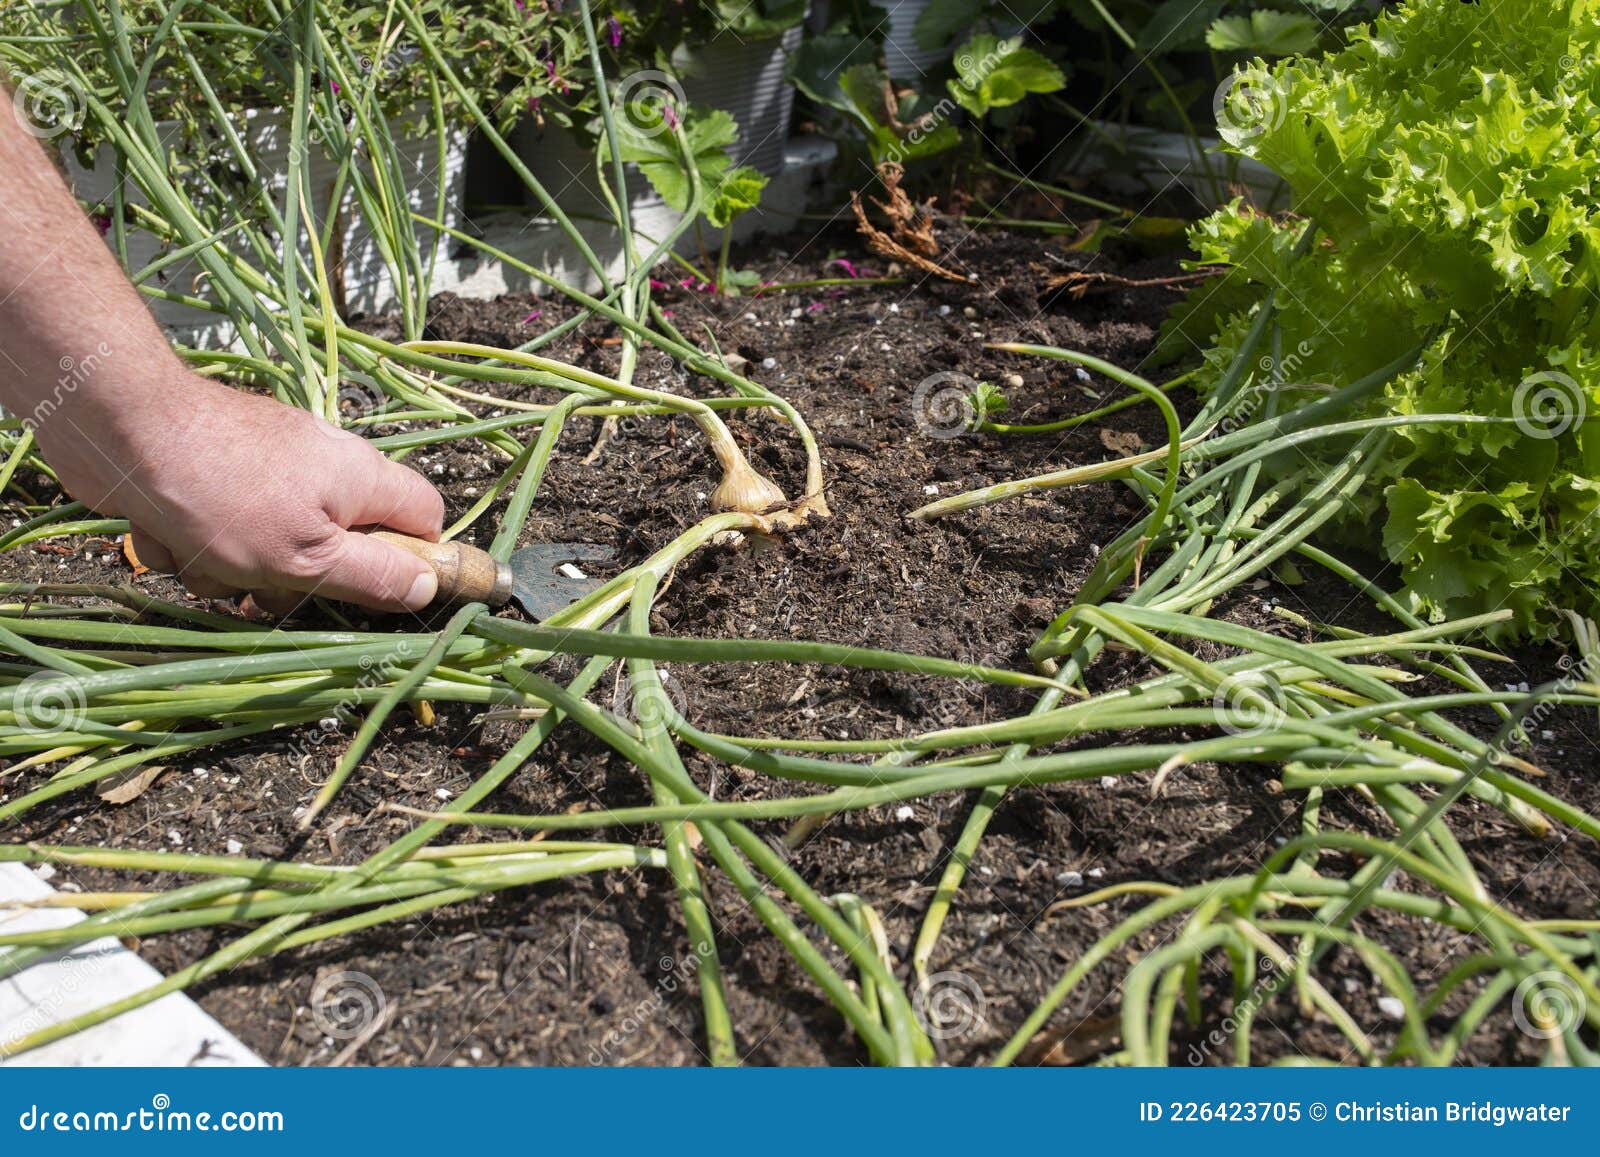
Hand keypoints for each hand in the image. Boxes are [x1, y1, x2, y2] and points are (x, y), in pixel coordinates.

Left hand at [34, 369, 444, 615]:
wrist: (120, 428)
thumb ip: (373, 575)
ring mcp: (266, 468)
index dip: (414, 557)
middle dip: (297, 579)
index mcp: (361, 479)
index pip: (426, 515)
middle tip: (266, 591)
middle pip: (340, 543)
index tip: (377, 590)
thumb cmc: (223, 497)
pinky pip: (219, 529)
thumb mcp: (307, 557)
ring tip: (203, 555)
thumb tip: (429, 586)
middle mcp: (322, 465)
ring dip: (231, 569)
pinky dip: (193, 542)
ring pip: (270, 545)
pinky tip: (168, 532)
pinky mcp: (214, 474)